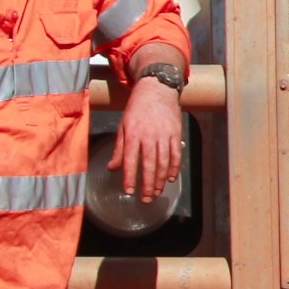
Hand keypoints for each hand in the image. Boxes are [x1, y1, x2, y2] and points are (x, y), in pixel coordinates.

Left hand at [113, 72, 184, 201]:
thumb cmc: (136, 109)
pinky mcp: (176, 133)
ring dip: (161, 180)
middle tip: (145, 199)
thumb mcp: (123, 126)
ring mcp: (164, 135)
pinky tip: (170, 179)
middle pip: (149, 165)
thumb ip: (119, 149)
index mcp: (133, 134)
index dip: (130, 178)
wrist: (156, 89)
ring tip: (157, 193)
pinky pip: (176, 154)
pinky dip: (174, 168)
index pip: (130, 160)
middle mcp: (149, 136)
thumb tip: (112, 168)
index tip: (129, 192)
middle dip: (147, 185)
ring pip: (164, 162)